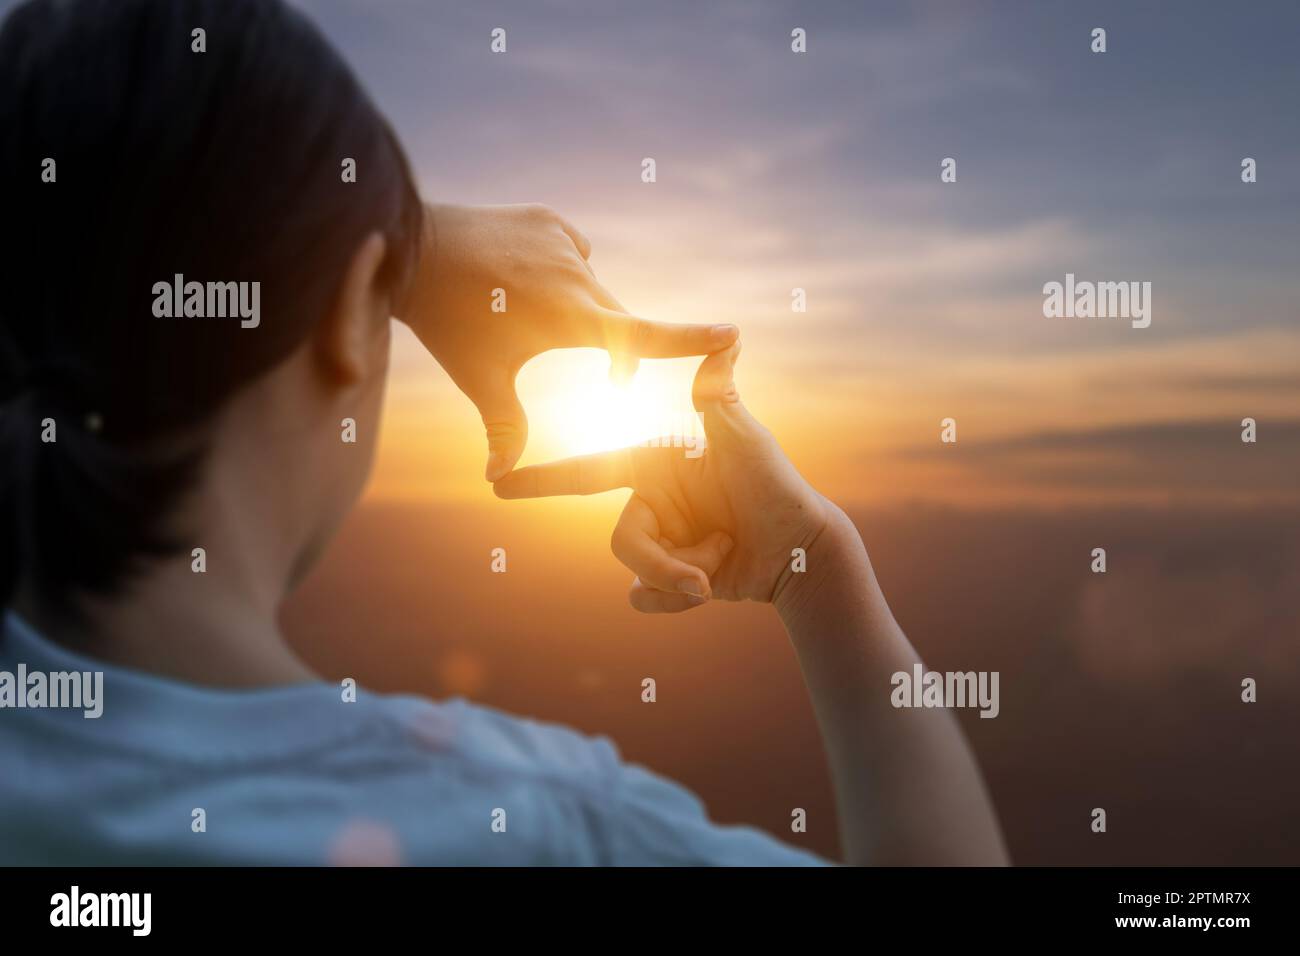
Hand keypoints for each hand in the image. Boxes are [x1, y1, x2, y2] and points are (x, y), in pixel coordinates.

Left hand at [399, 202, 739, 479]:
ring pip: (592, 285)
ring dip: (580, 307)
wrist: (407, 247)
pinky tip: (525, 276)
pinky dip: (561, 269)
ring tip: (529, 313)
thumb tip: (500, 479)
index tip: (731, 334)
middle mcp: (576, 273)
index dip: (689, 340)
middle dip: (619, 348)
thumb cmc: (447, 322)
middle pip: (619, 318)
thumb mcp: (480, 378)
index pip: (642, 335)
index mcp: (570, 316)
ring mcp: (562, 241)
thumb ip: (504, 427)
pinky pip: (571, 251)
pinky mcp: (547, 220)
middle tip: (614, 379)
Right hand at [492, 343, 830, 611]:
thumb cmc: (778, 486)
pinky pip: (643, 598)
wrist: (801, 551)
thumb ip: (719, 397)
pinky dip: (674, 600)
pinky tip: (708, 587)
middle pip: (621, 540)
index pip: (589, 470)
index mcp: (654, 462)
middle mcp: (650, 499)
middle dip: (661, 564)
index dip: (543, 479)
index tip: (498, 482)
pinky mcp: (669, 576)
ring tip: (721, 562)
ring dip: (681, 576)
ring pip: (634, 571)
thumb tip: (728, 337)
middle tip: (702, 577)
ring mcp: (659, 538)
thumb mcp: (745, 441)